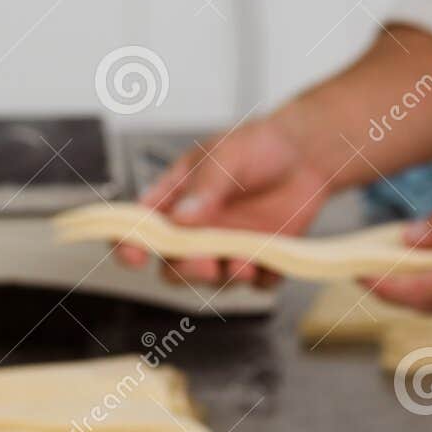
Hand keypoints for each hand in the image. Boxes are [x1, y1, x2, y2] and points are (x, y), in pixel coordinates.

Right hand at [118, 111, 335, 286]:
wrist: (303, 154)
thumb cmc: (254, 147)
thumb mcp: (225, 157)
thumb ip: (204, 188)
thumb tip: (181, 220)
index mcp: (174, 203)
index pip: (139, 230)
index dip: (128, 245)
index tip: (134, 255)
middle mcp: (196, 233)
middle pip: (174, 268)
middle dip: (185, 271)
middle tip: (204, 262)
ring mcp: (228, 250)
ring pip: (215, 281)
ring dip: (226, 278)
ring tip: (244, 263)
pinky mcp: (261, 261)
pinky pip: (259, 283)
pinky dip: (264, 278)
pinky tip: (272, 261)